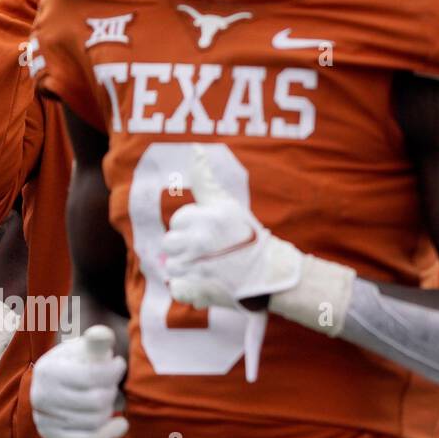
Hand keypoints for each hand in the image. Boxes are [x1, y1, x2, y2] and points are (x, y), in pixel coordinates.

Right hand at [30, 328, 127, 437]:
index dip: (114, 370)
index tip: (117, 364)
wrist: (58, 382)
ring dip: (110, 408)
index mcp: (49, 370)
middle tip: (112, 383)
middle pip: (97, 400)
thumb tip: (101, 334)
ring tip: (107, 397)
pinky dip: (108, 434)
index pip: (93, 376)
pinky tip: (120, 424)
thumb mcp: (86, 347)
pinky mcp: (53, 437)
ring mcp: (45, 419)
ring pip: (95, 420)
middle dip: (112, 390)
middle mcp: (41, 396)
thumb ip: (97, 342)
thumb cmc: (80, 361)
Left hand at [162, 145, 303, 310]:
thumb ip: (205, 179)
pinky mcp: (194, 290)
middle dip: (185, 247)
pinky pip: (176, 288)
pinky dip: (189, 289)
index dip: (193, 226)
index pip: (179, 220)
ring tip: (211, 268)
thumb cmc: (247, 236)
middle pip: (169, 243)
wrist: (269, 274)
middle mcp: (201, 240)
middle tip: (210, 251)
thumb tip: (194, 148)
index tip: (212, 232)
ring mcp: (196, 266)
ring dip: (188, 269)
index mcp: (208, 217)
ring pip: (171, 266)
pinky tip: (208, 283)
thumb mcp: (227, 204)